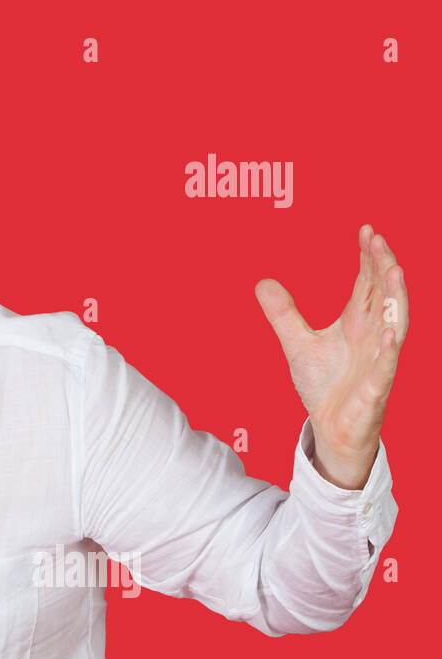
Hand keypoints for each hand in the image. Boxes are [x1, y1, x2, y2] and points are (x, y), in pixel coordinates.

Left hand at [254, 224, 407, 488]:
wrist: (331, 428)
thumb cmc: (325, 385)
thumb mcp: (296, 344)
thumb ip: (283, 314)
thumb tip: (262, 282)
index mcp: (357, 323)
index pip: (368, 283)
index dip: (368, 257)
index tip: (366, 230)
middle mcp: (373, 336)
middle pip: (383, 295)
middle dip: (383, 267)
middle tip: (377, 238)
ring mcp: (378, 361)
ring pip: (393, 324)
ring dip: (395, 298)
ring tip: (394, 270)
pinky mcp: (375, 389)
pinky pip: (386, 368)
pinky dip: (388, 351)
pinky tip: (387, 334)